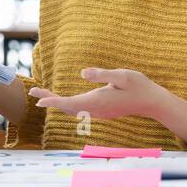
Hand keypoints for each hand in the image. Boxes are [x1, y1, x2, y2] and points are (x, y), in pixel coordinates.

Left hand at [30, 67, 168, 120]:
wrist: (153, 102)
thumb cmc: (139, 86)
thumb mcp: (122, 75)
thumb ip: (102, 74)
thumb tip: (82, 74)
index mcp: (98, 100)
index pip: (70, 102)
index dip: (52, 101)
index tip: (38, 100)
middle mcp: (96, 109)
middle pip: (67, 107)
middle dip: (50, 100)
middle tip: (33, 93)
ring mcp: (99, 112)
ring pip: (73, 110)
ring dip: (57, 103)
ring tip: (43, 95)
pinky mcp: (102, 111)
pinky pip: (80, 110)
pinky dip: (67, 105)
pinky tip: (63, 101)